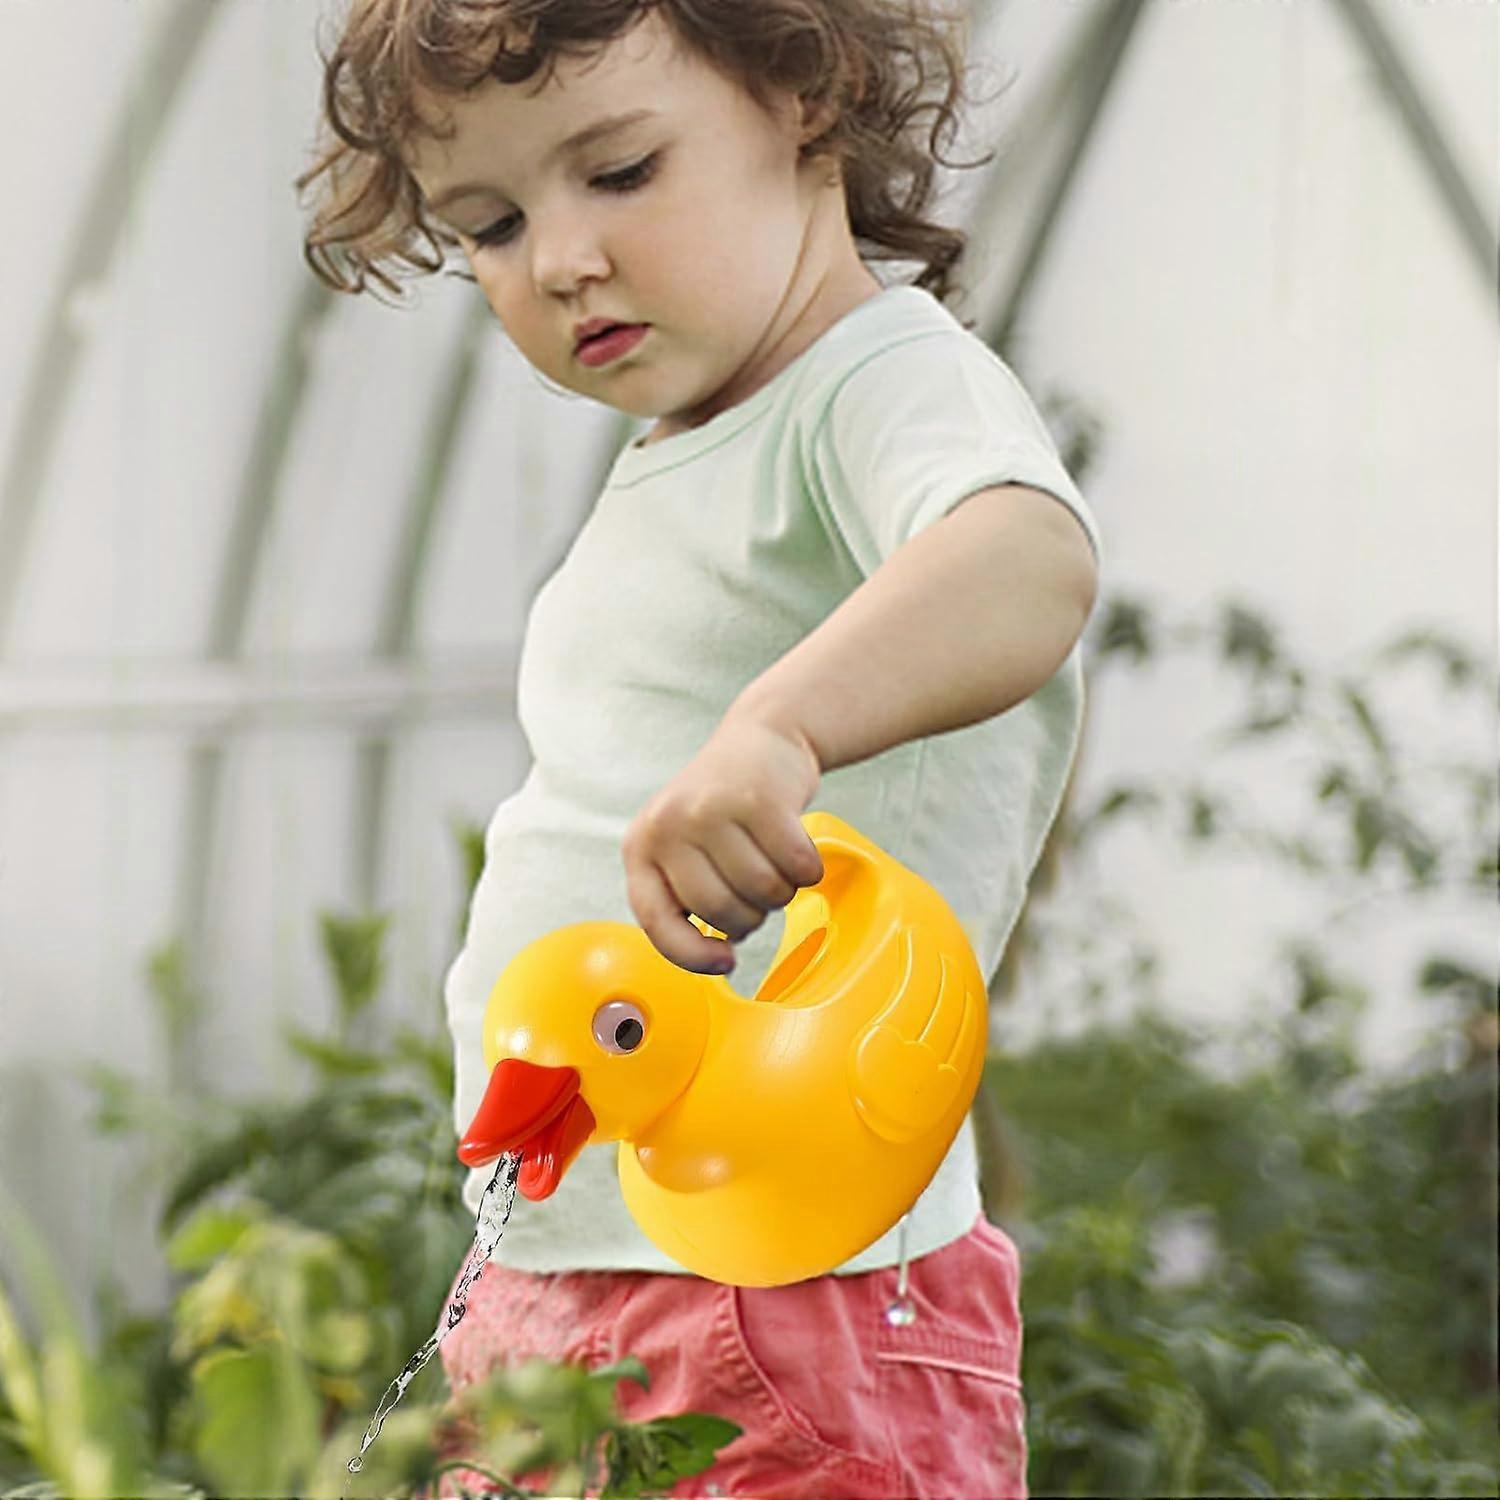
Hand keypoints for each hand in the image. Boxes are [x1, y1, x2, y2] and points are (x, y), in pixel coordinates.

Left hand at [622, 705, 824, 973]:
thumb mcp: (683, 845)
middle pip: (718, 910)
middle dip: (750, 915)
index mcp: (642, 846)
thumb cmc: (724, 808)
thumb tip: (714, 957)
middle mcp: (668, 824)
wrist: (763, 738)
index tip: (725, 962)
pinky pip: (797, 865)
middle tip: (757, 890)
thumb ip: (683, 892)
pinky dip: (809, 869)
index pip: (655, 920)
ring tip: (776, 864)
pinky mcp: (760, 798)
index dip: (690, 955)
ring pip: (762, 890)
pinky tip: (800, 849)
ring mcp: (712, 808)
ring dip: (782, 890)